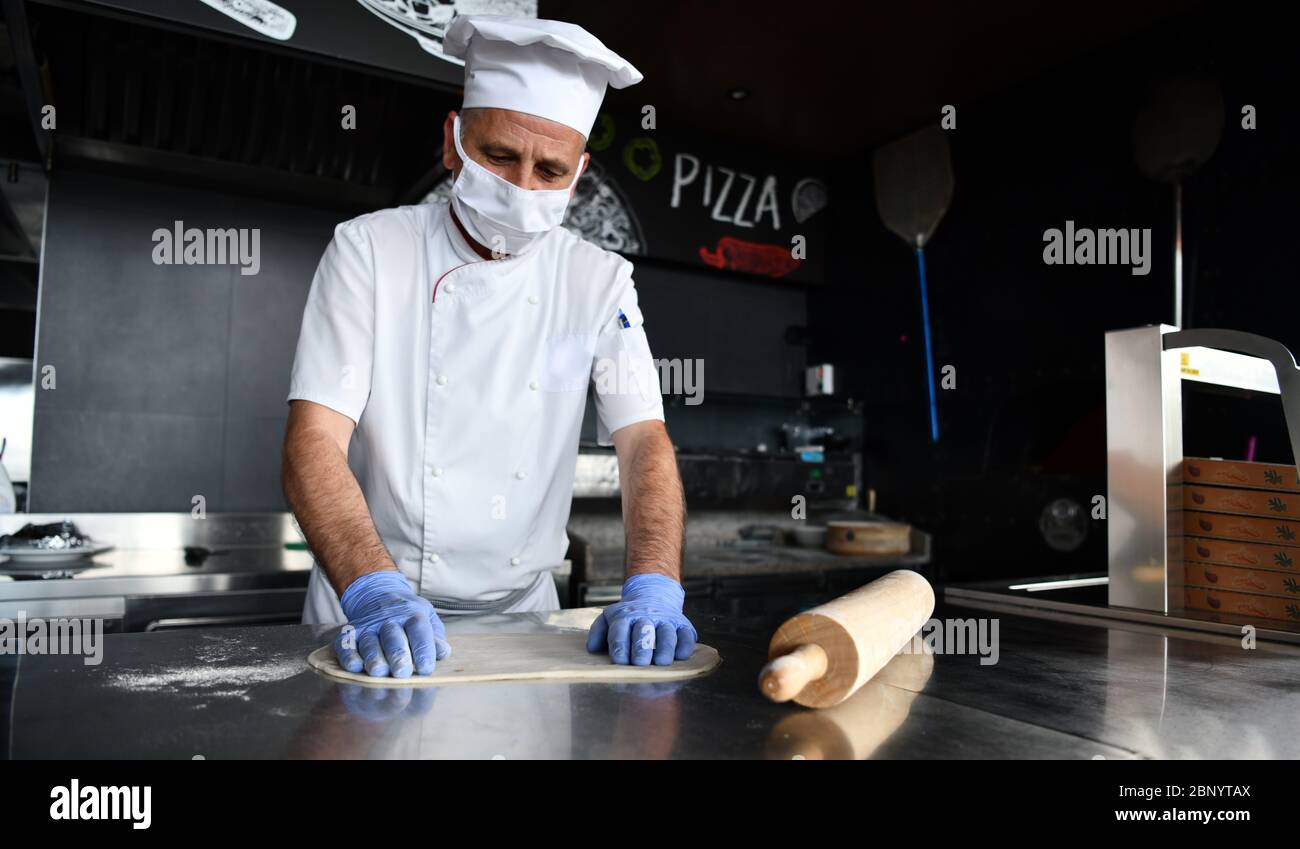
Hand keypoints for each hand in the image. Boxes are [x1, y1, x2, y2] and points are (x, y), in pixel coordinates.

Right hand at [335, 571, 450, 677]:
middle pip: (393, 639)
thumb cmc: (408, 615)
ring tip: (379, 673)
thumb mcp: (427, 618)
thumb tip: (443, 652)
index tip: (426, 669)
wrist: (377, 594)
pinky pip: (346, 645)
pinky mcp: (349, 634)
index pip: (419, 632)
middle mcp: (389, 619)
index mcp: (413, 614)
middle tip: (402, 673)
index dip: (423, 651)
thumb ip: (435, 637)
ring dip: (374, 659)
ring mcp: (368, 626)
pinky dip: (349, 657)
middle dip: (398, 656)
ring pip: (370, 643)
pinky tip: (355, 668)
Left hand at [586, 573, 696, 665]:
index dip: (620, 646)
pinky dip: (685, 645)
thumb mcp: (609, 617)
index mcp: (625, 616)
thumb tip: (592, 649)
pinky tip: (681, 656)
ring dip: (664, 648)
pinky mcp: (683, 625)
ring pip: (667, 634)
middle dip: (642, 648)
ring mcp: (666, 620)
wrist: (654, 594)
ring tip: (661, 662)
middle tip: (640, 663)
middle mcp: (646, 617)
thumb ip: (598, 631)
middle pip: (644, 632)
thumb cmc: (629, 614)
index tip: (620, 661)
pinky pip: (686, 635)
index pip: (620, 630)